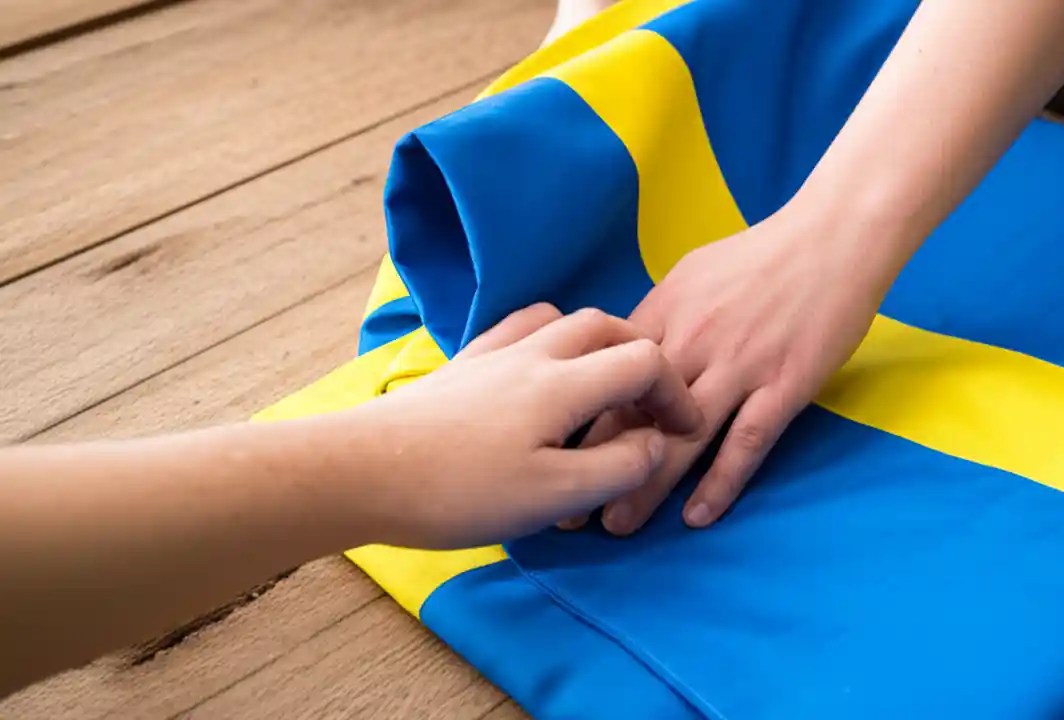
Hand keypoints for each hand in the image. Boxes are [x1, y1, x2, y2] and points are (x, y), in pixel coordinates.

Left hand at [340, 304, 702, 548]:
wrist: (361, 471)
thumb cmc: (459, 491)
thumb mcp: (553, 495)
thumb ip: (618, 466)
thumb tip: (656, 442)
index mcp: (563, 383)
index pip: (643, 360)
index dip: (674, 392)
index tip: (682, 428)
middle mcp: (533, 354)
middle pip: (606, 325)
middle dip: (642, 355)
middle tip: (652, 399)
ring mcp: (492, 354)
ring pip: (561, 319)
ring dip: (596, 341)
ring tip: (602, 381)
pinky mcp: (461, 366)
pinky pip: (517, 328)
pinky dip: (548, 338)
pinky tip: (538, 368)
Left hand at [566, 209, 889, 534]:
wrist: (834, 237)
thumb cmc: (763, 255)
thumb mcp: (692, 274)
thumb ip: (660, 319)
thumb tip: (627, 356)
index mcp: (665, 313)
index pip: (604, 376)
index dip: (574, 421)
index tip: (548, 457)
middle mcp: (693, 341)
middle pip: (632, 412)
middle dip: (591, 464)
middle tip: (565, 513)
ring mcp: (740, 366)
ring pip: (681, 437)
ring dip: (645, 485)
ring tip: (617, 526)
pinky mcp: (784, 385)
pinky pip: (746, 442)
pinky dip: (720, 482)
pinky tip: (696, 517)